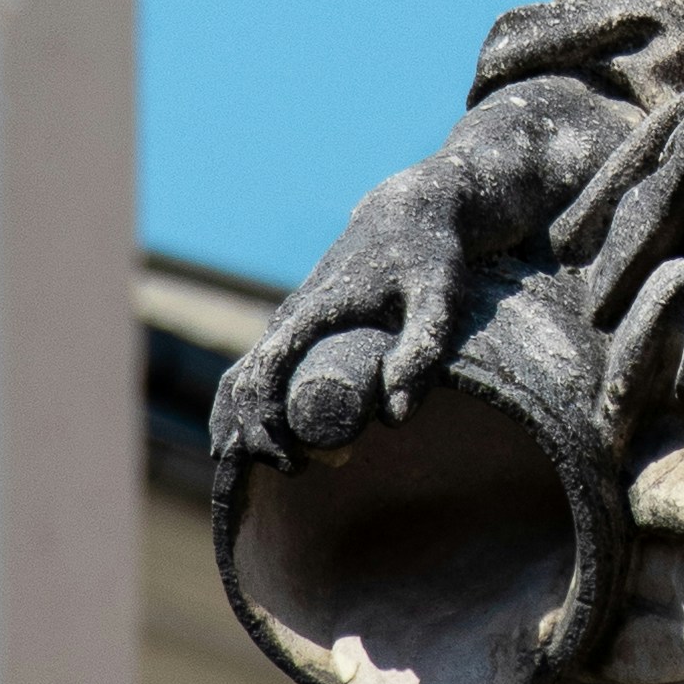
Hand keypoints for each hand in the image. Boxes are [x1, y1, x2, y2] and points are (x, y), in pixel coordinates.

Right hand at [219, 168, 486, 467]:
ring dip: (248, 421)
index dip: (266, 420)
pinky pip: (259, 369)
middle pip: (246, 381)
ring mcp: (291, 319)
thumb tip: (395, 417)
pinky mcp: (299, 325)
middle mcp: (292, 315)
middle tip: (295, 469)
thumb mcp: (438, 299)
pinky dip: (254, 406)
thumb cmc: (429, 257)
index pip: (267, 372)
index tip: (291, 460)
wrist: (412, 213)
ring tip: (282, 463)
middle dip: (252, 432)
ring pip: (245, 375)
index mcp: (314, 310)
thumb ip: (422, 350)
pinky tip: (271, 440)